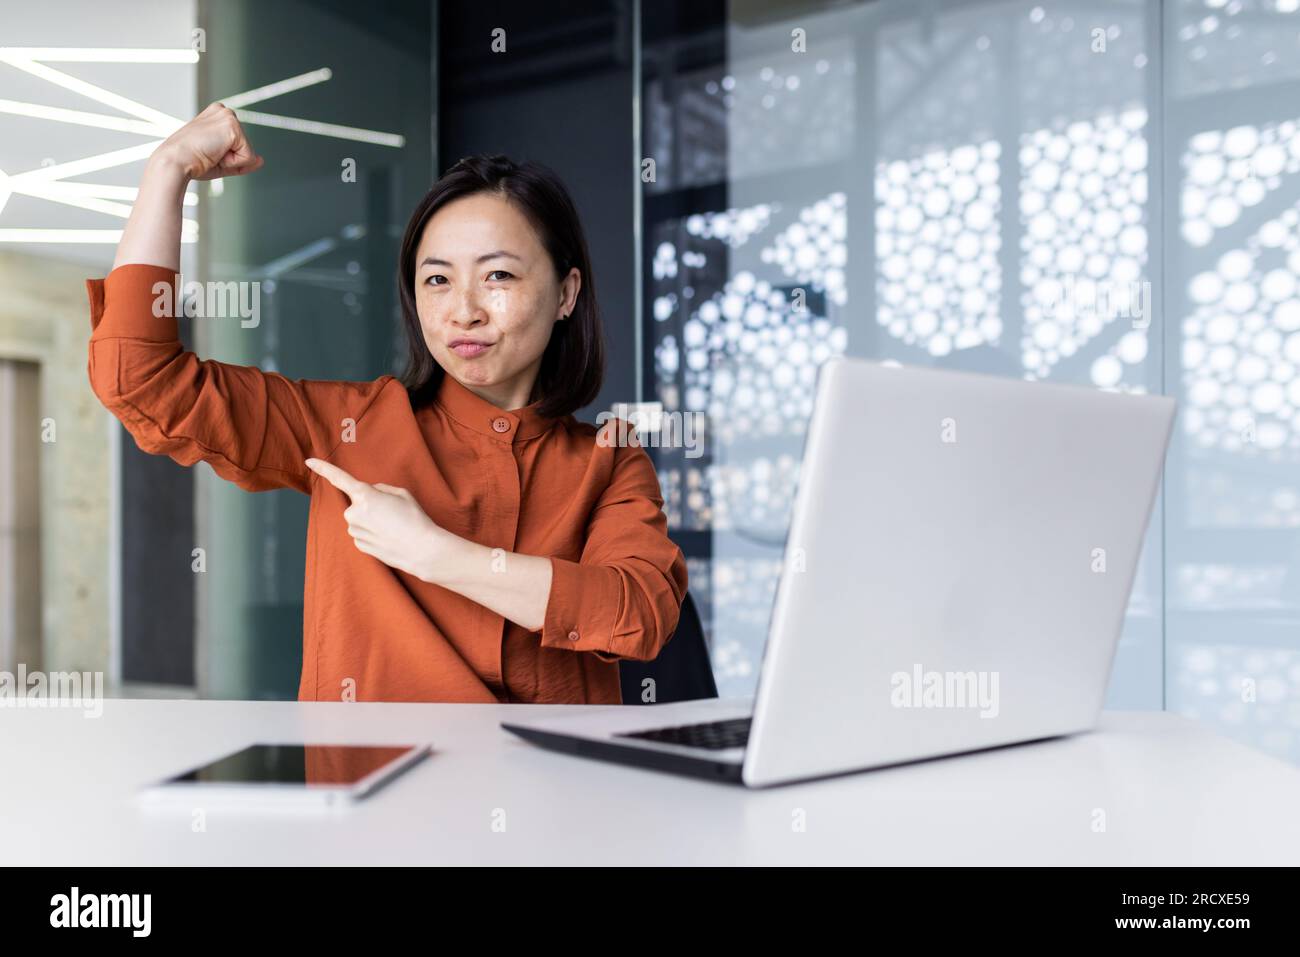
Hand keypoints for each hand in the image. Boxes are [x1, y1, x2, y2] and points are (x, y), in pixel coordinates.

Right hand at [155, 102, 264, 181]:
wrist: (176, 161)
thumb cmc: (191, 162)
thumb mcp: (221, 161)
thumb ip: (243, 160)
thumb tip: (261, 160)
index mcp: (217, 114)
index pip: (238, 142)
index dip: (226, 155)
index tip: (205, 150)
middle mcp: (223, 111)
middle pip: (245, 146)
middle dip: (231, 158)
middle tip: (208, 153)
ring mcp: (228, 117)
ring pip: (248, 151)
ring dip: (231, 160)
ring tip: (210, 153)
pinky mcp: (233, 127)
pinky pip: (248, 156)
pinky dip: (234, 161)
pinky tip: (215, 153)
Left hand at [304, 458, 458, 581]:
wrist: (422, 550)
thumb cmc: (415, 518)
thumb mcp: (402, 493)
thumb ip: (380, 489)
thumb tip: (371, 494)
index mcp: (365, 495)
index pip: (339, 478)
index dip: (323, 468)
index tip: (309, 461)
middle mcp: (354, 513)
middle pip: (357, 502)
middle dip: (370, 504)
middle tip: (392, 512)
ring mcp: (355, 531)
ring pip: (359, 519)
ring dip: (371, 520)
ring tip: (393, 526)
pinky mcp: (359, 545)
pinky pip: (362, 533)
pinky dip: (372, 533)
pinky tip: (387, 537)